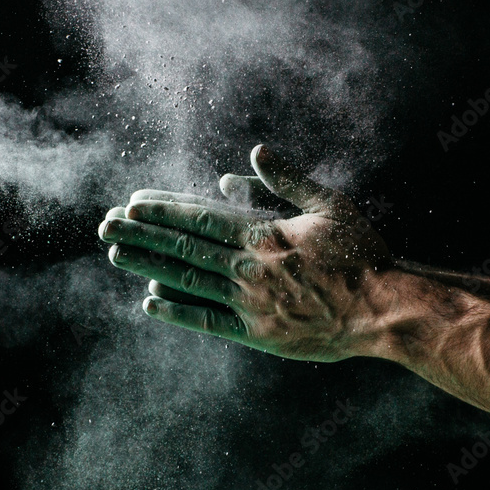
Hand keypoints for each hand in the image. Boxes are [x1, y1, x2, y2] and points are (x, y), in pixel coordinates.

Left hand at [98, 145, 392, 361]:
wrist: (383, 310)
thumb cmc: (361, 255)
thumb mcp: (330, 205)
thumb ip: (287, 180)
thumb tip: (252, 154)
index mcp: (264, 235)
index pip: (200, 219)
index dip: (163, 210)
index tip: (132, 203)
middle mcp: (249, 269)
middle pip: (183, 248)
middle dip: (143, 235)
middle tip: (106, 225)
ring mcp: (250, 304)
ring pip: (187, 281)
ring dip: (148, 266)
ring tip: (115, 254)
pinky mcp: (257, 334)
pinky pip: (207, 322)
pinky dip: (177, 311)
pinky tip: (149, 302)